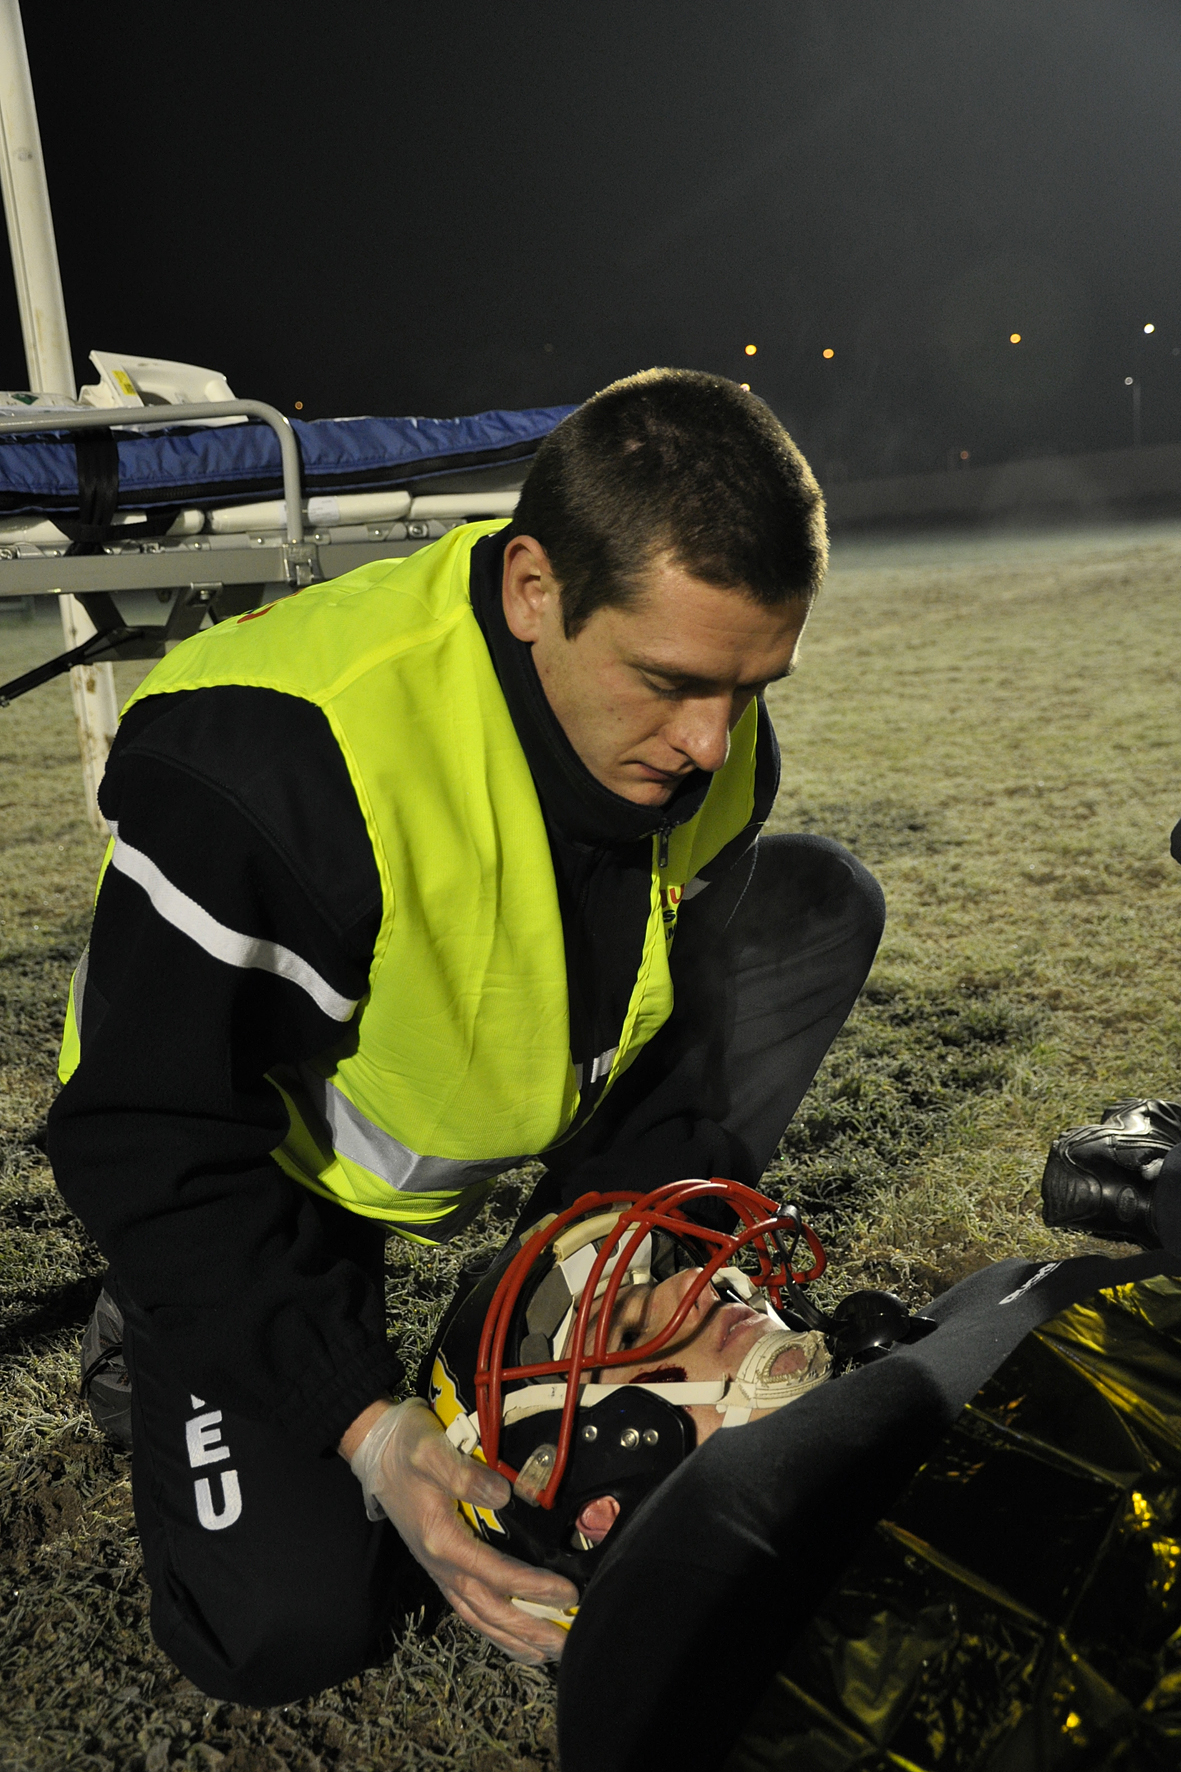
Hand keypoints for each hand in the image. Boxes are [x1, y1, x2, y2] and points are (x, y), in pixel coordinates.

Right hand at [345, 1398, 578, 1662]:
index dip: (533, 1587)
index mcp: (442, 1540)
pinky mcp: (440, 1564)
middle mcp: (440, 1563)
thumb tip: (503, 1495)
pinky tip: (508, 1637)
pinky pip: (467, 1607)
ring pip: (478, 1616)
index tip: (567, 1595)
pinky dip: (490, 1628)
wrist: (377, 1449)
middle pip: (489, 1609)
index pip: (496, 1574)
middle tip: (565, 1645)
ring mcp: (439, 1567)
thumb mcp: (432, 1452)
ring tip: (544, 1654)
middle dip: (529, 1630)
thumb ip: (464, 1475)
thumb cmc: (407, 1447)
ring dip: (512, 1638)